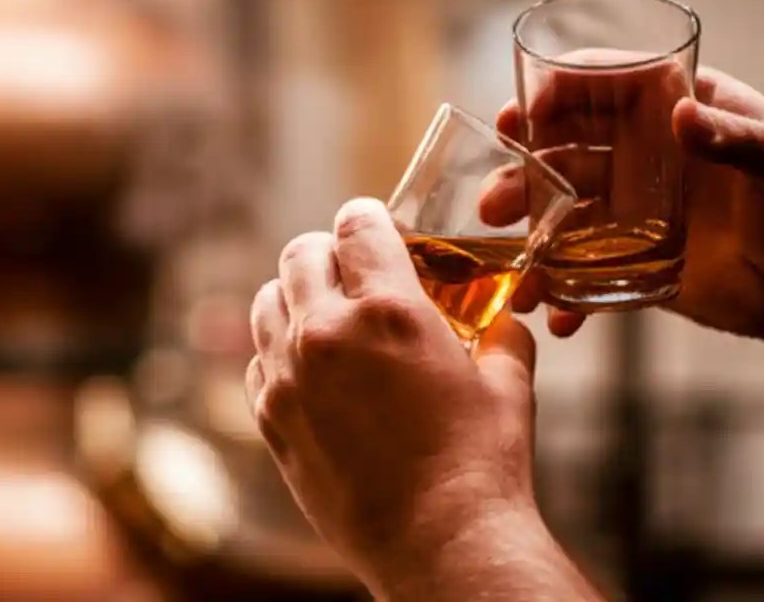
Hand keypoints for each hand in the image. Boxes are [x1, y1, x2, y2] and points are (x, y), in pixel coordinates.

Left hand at [246, 198, 552, 595]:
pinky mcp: (270, 419)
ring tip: (326, 319)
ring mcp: (288, 376)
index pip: (356, 223)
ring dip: (296, 297)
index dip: (368, 219)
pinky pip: (256, 360)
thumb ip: (498, 333)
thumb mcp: (507, 382)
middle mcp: (326, 333)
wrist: (440, 543)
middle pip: (300, 252)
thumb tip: (499, 319)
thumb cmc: (482, 464)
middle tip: (353, 274)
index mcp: (389, 309)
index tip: (376, 230)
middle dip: (329, 253)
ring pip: (267, 301)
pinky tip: (312, 372)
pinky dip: (278, 353)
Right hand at [494, 66, 763, 346]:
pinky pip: (580, 272)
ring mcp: (629, 210)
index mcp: (669, 112)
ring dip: (524, 232)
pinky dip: (559, 293)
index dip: (553, 93)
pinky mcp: (628, 262)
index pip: (599, 85)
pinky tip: (549, 312)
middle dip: (519, 172)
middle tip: (494, 202)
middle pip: (561, 150)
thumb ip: (737, 138)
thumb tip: (681, 116)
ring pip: (558, 212)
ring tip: (508, 261)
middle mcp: (638, 156)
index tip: (518, 118)